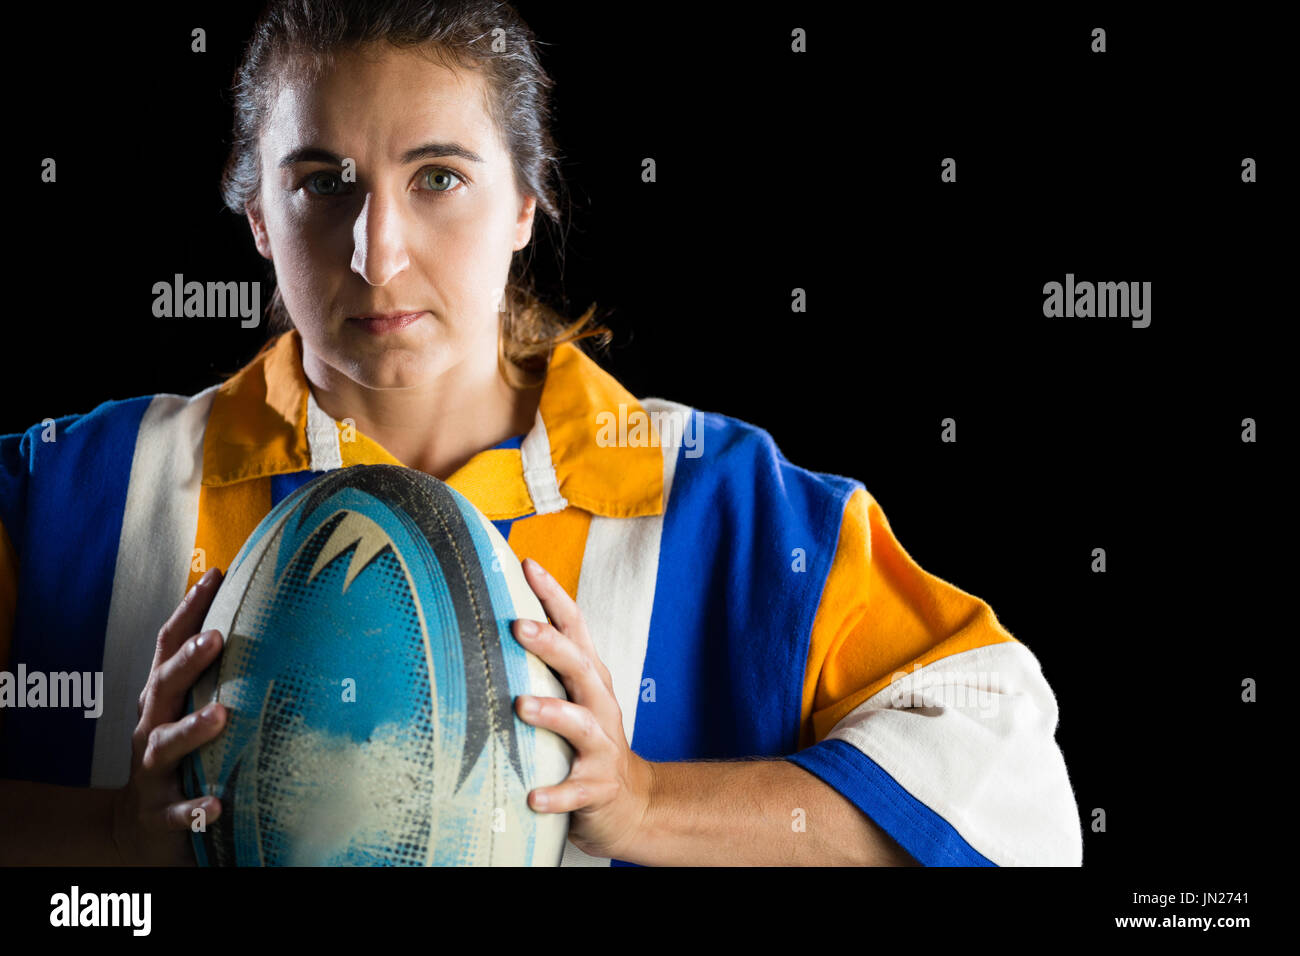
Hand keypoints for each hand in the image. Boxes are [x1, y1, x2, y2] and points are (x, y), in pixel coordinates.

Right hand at [112, 567, 228, 864]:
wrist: (140, 830)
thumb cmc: (180, 755)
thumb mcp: (190, 711)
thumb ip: (217, 676)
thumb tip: (270, 622)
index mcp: (163, 700)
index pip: (169, 646)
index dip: (188, 610)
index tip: (215, 574)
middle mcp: (152, 727)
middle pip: (163, 687)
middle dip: (187, 661)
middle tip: (216, 638)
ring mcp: (153, 772)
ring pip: (165, 746)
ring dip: (191, 730)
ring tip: (221, 716)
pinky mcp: (161, 814)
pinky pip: (177, 812)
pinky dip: (194, 808)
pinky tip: (217, 804)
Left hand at [512, 558, 653, 860]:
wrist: (630, 801)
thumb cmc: (586, 738)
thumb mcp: (573, 695)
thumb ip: (544, 663)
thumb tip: (489, 618)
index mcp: (591, 678)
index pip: (575, 627)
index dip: (554, 595)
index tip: (527, 565)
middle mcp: (600, 705)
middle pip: (580, 666)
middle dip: (551, 645)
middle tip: (518, 627)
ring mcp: (601, 747)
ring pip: (581, 725)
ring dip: (554, 713)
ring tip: (522, 705)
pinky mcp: (597, 787)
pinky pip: (576, 791)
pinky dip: (555, 794)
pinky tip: (532, 797)